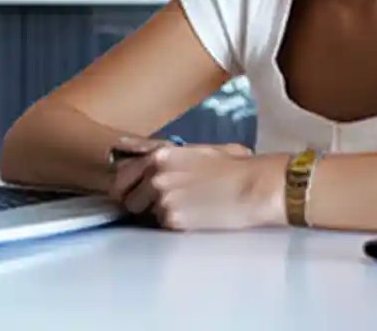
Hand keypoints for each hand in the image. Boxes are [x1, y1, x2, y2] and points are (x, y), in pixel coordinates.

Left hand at [107, 140, 287, 230]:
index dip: (126, 185)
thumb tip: (156, 161)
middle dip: (137, 201)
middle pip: (126, 196)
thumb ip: (172, 156)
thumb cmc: (237, 167)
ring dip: (156, 214)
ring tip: (182, 209)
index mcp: (160, 155)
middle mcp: (154, 175)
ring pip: (143, 214)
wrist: (254, 187)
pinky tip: (192, 218)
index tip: (132, 191)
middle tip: (155, 205)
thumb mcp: (200, 150)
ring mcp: (161, 199)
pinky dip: (173, 225)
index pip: (122, 173)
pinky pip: (161, 226)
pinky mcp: (172, 221)